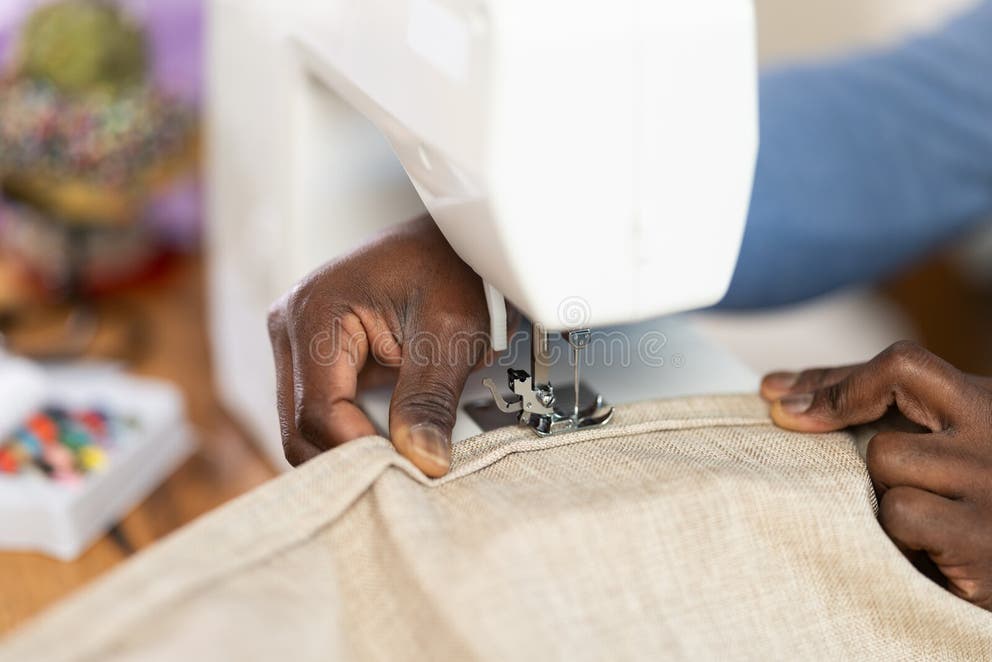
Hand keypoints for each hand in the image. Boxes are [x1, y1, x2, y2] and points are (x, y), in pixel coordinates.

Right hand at [267, 215, 495, 476]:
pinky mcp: (311, 361)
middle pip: (300, 429)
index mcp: (314, 312)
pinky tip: (390, 439)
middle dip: (352, 458)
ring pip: (305, 430)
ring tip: (404, 455)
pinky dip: (352, 436)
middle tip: (409, 471)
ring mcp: (296, 346)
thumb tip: (422, 461)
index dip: (362, 450)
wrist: (452, 241)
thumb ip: (431, 398)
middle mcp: (290, 329)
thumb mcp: (452, 331)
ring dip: (352, 450)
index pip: (318, 412)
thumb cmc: (451, 268)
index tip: (412, 468)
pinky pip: (320, 417)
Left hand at [760, 341, 991, 609]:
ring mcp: (989, 483)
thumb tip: (776, 390)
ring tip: (925, 524)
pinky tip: (931, 551)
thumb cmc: (969, 502)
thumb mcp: (941, 440)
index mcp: (985, 402)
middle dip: (867, 465)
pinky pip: (901, 515)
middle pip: (881, 429)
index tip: (780, 400)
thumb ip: (878, 408)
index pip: (901, 366)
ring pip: (884, 466)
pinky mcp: (981, 536)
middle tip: (889, 493)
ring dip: (886, 501)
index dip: (833, 383)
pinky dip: (903, 537)